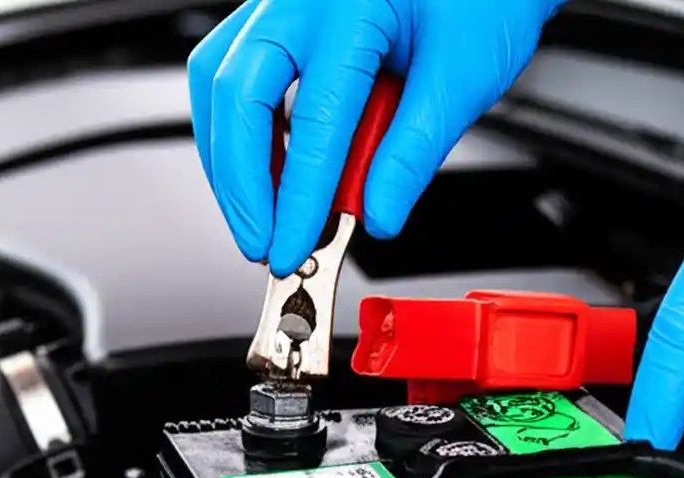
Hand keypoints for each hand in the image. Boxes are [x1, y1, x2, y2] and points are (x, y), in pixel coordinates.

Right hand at [188, 0, 561, 276]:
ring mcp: (282, 0)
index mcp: (351, 5)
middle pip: (235, 94)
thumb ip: (414, 152)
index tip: (294, 247)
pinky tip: (265, 170)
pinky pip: (235, 70)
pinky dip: (241, 129)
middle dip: (241, 183)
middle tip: (260, 242)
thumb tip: (379, 214)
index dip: (299, 198)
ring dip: (231, 158)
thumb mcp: (463, 77)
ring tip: (259, 215)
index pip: (315, 119)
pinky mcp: (280, 16)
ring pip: (220, 82)